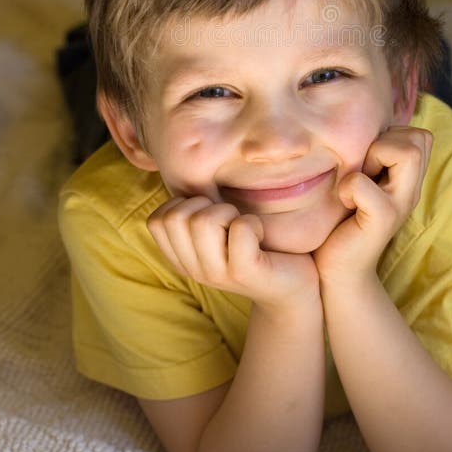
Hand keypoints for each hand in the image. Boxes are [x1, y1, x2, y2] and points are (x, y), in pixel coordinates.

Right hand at [147, 197, 319, 310]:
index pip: (157, 219)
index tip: (210, 213)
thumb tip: (185, 163)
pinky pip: (240, 228)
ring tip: (245, 228)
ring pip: (203, 221)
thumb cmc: (255, 245)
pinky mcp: (245, 273)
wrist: (294, 288)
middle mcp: (193, 269)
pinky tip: (261, 237)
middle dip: (206, 205)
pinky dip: (254, 223)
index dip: (184, 204)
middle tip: (231, 220)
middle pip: (175, 217)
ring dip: (230, 213)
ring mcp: (217, 274)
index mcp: (182, 258)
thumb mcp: (219, 228)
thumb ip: (197, 210)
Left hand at [313, 126, 432, 285]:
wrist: (337, 271)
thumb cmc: (341, 220)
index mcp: (408, 179)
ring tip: (356, 184)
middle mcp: (411, 190)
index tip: (367, 163)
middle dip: (384, 143)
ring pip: (405, 151)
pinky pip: (363, 183)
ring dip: (372, 157)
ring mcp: (400, 205)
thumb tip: (359, 120)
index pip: (419, 134)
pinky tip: (344, 203)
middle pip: (418, 137)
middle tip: (363, 171)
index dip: (391, 137)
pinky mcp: (382, 220)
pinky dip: (347, 187)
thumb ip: (370, 156)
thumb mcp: (358, 180)